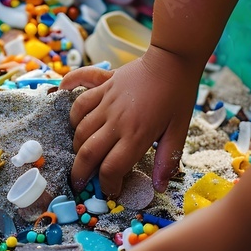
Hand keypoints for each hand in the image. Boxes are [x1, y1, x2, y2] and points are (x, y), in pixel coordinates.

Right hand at [61, 46, 203, 196]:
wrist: (171, 60)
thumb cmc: (177, 97)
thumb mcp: (179, 131)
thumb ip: (168, 160)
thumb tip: (159, 187)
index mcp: (136, 135)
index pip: (111, 168)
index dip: (107, 184)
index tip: (110, 189)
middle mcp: (116, 121)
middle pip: (87, 153)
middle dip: (80, 173)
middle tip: (80, 182)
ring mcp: (106, 102)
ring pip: (79, 130)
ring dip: (77, 147)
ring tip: (83, 155)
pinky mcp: (102, 87)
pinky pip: (79, 101)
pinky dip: (72, 113)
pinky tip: (72, 120)